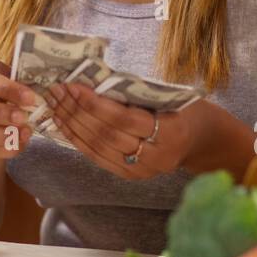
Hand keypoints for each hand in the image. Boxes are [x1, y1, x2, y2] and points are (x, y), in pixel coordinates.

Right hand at [0, 54, 36, 158]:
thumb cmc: (4, 82)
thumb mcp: (10, 73)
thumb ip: (21, 80)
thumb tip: (43, 92)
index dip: (6, 89)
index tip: (30, 98)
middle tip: (24, 118)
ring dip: (1, 135)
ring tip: (25, 133)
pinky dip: (1, 149)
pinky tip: (19, 143)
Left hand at [46, 80, 205, 179]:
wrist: (201, 140)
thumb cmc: (184, 109)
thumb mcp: (169, 97)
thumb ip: (137, 95)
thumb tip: (94, 80)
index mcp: (170, 133)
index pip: (124, 120)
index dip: (95, 104)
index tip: (74, 86)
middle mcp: (155, 157)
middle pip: (106, 135)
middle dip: (77, 111)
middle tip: (57, 91)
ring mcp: (141, 171)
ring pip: (98, 147)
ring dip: (72, 124)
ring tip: (55, 103)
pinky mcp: (130, 176)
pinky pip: (98, 157)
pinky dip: (77, 140)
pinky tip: (63, 124)